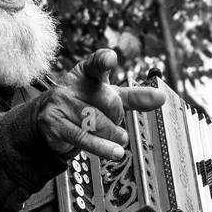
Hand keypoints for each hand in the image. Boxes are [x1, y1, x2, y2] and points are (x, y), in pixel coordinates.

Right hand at [38, 48, 164, 160]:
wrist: (50, 119)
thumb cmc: (86, 103)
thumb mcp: (110, 96)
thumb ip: (135, 96)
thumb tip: (161, 97)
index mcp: (88, 72)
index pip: (97, 63)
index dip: (104, 60)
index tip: (110, 59)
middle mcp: (73, 85)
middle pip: (109, 101)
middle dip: (118, 115)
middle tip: (115, 120)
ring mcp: (62, 104)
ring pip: (98, 122)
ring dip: (113, 134)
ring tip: (119, 138)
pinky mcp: (55, 124)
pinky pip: (84, 138)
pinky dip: (103, 147)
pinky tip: (116, 152)